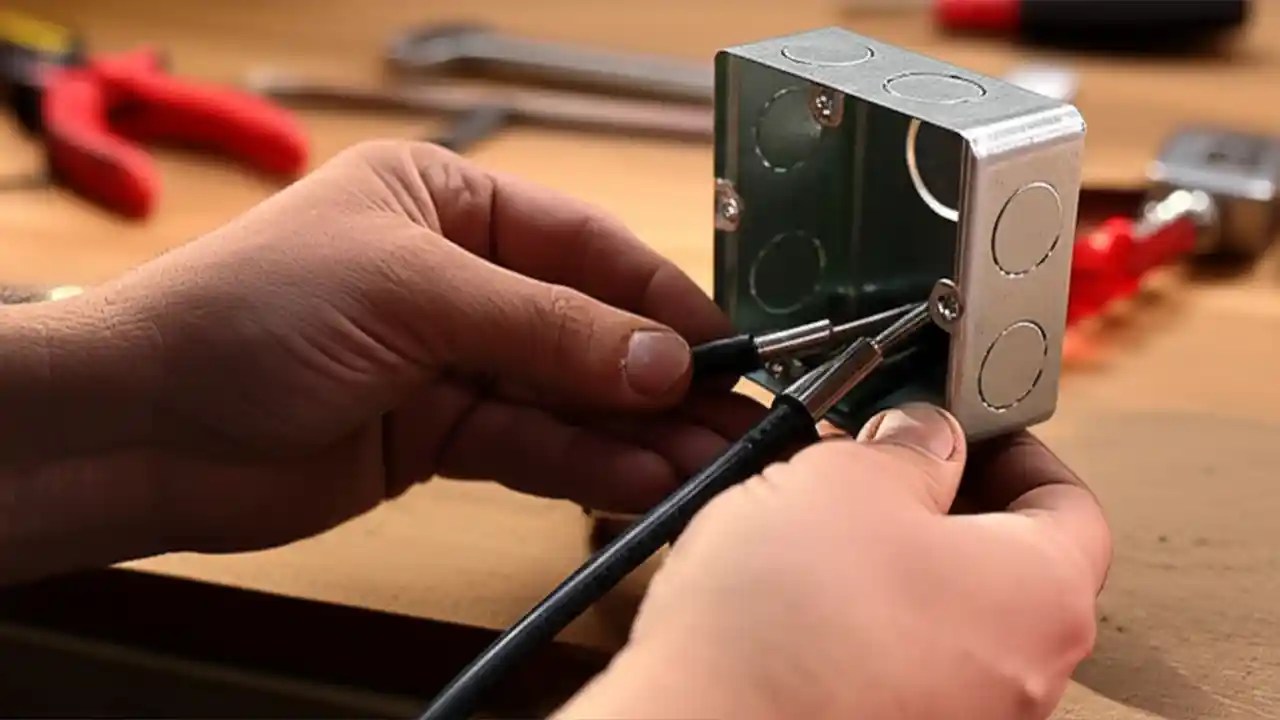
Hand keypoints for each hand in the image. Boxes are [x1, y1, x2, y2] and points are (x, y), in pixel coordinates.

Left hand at [0, 140, 764, 578]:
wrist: (143, 429)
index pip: (583, 245)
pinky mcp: (436, 434)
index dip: (658, 295)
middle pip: (585, 325)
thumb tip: (659, 357)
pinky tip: (640, 477)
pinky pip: (530, 444)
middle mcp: (456, 277)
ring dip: (635, 430)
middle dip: (658, 374)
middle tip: (735, 415)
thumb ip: (546, 327)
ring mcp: (449, 360)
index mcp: (448, 204)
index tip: (722, 343)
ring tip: (707, 461)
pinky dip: (583, 463)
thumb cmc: (247, 315)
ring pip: (566, 394)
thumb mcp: (412, 292)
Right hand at [561, 405, 1111, 718]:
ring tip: (825, 523)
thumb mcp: (847, 477)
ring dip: (900, 559)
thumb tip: (927, 438)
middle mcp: (1021, 675)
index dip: (1013, 446)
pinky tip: (804, 592)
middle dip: (943, 498)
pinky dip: (869, 619)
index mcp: (1041, 597)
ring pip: (950, 614)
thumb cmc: (785, 618)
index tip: (961, 425)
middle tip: (877, 461)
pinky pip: (903, 662)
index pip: (1071, 503)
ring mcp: (963, 717)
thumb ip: (909, 446)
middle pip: (1008, 562)